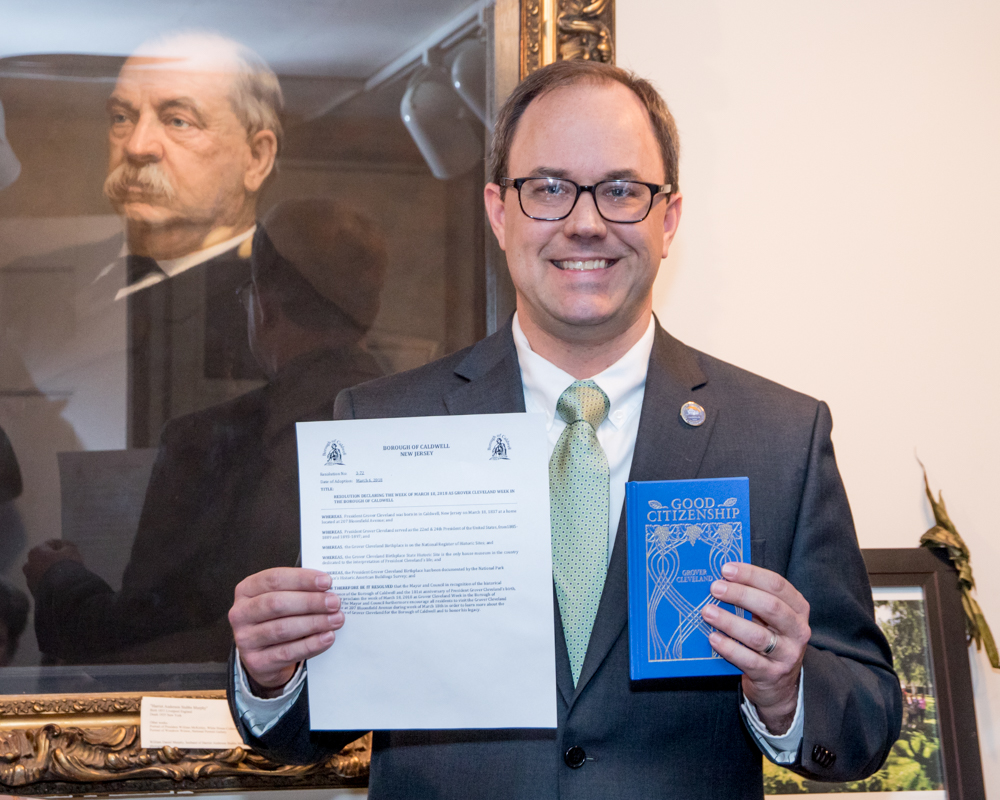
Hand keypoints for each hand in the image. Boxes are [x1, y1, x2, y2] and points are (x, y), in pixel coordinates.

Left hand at [23, 539, 82, 593]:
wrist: (63, 590)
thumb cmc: (66, 565)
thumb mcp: (71, 551)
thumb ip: (67, 546)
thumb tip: (65, 548)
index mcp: (36, 552)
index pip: (50, 544)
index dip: (63, 545)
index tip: (73, 548)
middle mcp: (29, 565)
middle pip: (42, 558)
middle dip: (52, 558)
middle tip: (65, 561)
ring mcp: (30, 580)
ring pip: (40, 572)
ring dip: (49, 571)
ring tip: (62, 573)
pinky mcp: (34, 591)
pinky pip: (42, 582)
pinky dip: (49, 581)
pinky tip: (59, 582)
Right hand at [228, 568, 343, 696]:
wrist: (265, 655)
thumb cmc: (278, 618)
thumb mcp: (282, 598)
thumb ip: (298, 590)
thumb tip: (327, 587)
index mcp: (246, 589)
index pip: (274, 579)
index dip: (302, 579)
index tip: (327, 581)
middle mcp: (241, 613)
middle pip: (277, 603)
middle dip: (310, 602)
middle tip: (335, 602)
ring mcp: (245, 639)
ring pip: (283, 629)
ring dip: (314, 623)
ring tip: (336, 619)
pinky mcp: (255, 662)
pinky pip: (287, 652)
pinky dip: (311, 644)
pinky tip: (327, 637)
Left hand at [700, 562, 810, 734]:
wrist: (779, 683)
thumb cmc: (768, 638)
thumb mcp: (769, 617)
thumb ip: (753, 597)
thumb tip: (721, 578)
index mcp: (798, 609)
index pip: (777, 585)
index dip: (751, 575)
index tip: (726, 569)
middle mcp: (798, 630)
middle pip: (771, 607)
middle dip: (740, 594)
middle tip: (715, 588)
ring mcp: (787, 654)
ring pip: (758, 636)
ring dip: (729, 622)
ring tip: (707, 612)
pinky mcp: (772, 675)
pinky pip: (748, 660)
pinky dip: (729, 648)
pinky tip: (713, 638)